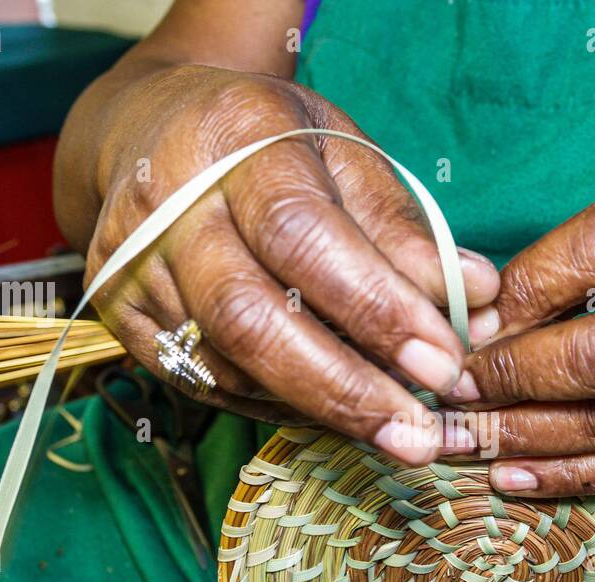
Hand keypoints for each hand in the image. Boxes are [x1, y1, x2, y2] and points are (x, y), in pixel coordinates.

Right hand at [55, 63, 498, 463]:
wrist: (152, 133)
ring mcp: (130, 264)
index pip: (304, 237)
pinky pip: (202, 382)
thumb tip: (477, 298)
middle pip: (249, 318)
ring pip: (225, 363)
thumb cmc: (268, 144)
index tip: (443, 362)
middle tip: (417, 436)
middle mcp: (166, 203)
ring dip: (318, 407)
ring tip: (390, 427)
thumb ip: (404, 228)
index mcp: (235, 139)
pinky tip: (330, 411)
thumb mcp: (343, 154)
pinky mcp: (118, 314)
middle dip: (344, 389)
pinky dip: (275, 405)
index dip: (375, 308)